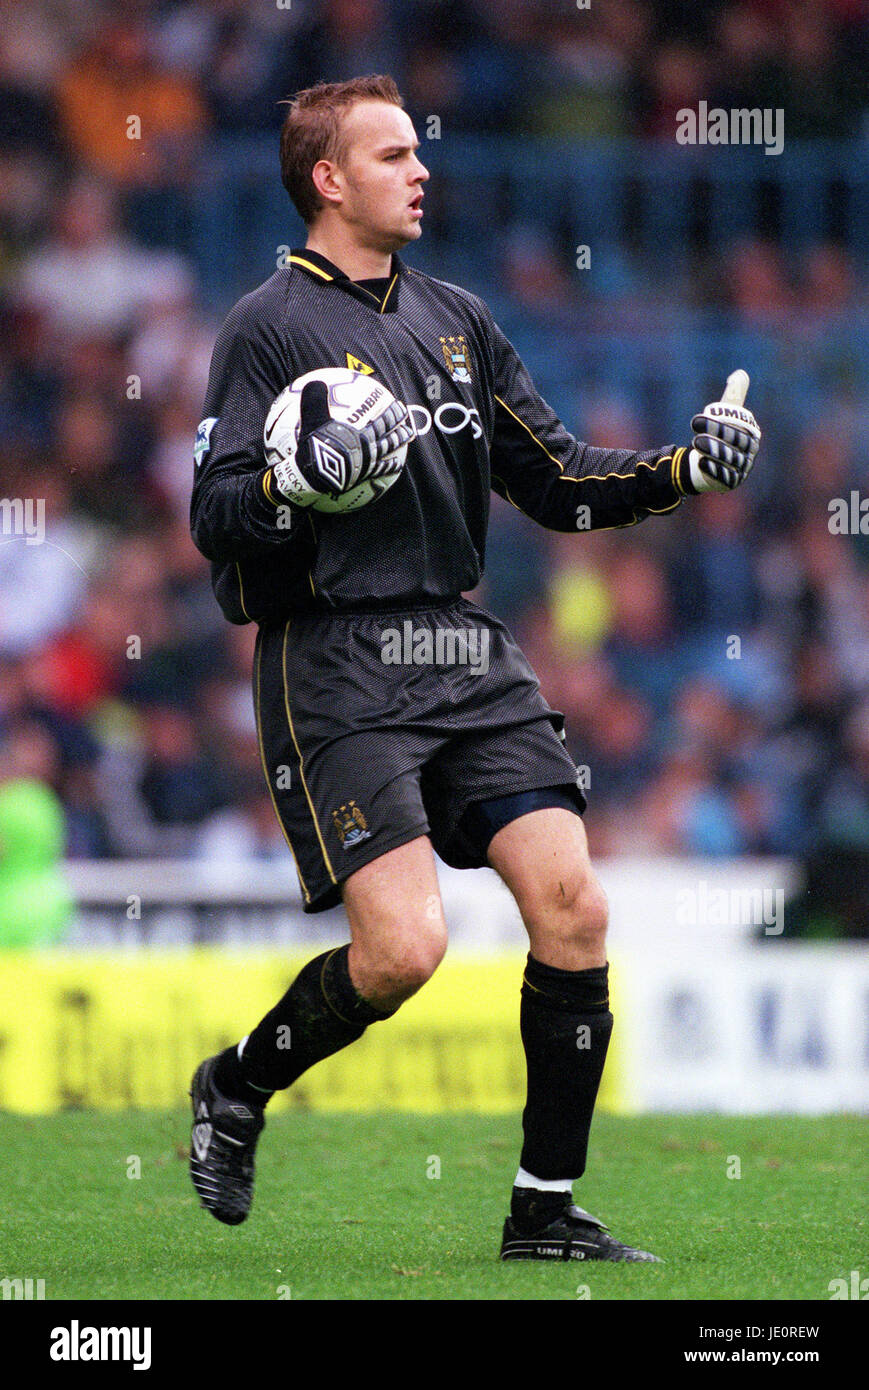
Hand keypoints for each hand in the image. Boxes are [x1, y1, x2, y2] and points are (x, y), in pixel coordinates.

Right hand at [272, 379, 413, 504]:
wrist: (319, 472)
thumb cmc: (315, 447)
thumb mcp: (312, 420)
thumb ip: (314, 400)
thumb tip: (314, 382)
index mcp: (359, 431)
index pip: (380, 420)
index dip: (391, 413)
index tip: (400, 407)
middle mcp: (367, 445)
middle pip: (388, 434)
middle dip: (399, 427)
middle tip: (409, 423)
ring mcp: (368, 461)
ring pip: (388, 449)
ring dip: (399, 443)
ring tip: (408, 438)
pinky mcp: (364, 474)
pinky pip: (381, 470)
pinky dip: (391, 467)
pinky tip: (398, 466)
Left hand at [683, 370, 760, 493]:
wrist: (709, 462)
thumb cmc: (720, 435)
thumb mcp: (726, 416)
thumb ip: (733, 397)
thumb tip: (740, 374)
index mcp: (751, 436)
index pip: (738, 429)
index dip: (719, 424)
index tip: (698, 419)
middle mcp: (750, 453)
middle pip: (736, 445)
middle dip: (717, 438)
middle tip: (696, 435)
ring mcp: (742, 469)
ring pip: (730, 461)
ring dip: (713, 452)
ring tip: (696, 444)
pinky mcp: (732, 482)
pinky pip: (725, 477)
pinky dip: (714, 471)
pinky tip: (701, 463)